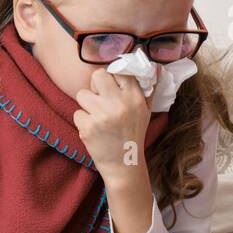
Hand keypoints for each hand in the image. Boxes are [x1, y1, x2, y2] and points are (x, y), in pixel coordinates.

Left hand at [73, 68, 155, 184]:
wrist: (124, 164)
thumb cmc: (134, 135)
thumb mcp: (146, 111)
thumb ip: (149, 89)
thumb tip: (155, 68)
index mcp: (135, 97)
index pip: (118, 70)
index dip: (112, 77)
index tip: (112, 87)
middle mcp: (119, 104)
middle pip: (97, 75)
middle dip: (95, 85)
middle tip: (100, 98)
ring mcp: (102, 115)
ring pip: (82, 94)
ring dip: (86, 105)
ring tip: (97, 116)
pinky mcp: (88, 127)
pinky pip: (77, 113)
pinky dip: (83, 121)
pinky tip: (94, 129)